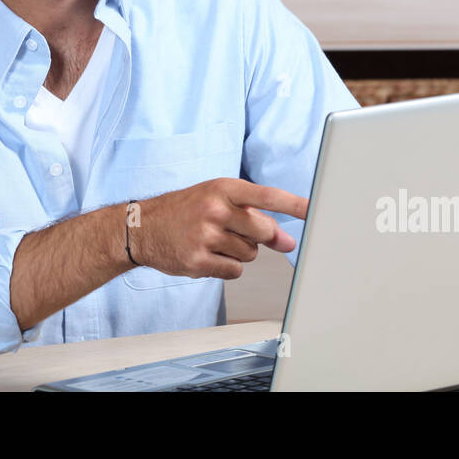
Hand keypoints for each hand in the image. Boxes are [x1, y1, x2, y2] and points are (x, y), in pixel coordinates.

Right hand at [127, 178, 307, 279]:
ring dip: (239, 251)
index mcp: (222, 188)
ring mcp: (205, 236)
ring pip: (250, 254)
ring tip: (213, 240)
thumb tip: (287, 241)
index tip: (316, 211)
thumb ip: (253, 215)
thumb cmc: (184, 210)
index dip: (295, 205)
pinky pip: (234, 271)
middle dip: (260, 236)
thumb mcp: (216, 199)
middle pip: (263, 231)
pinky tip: (207, 254)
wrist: (142, 228)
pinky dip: (227, 267)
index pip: (267, 196)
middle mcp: (214, 209)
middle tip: (236, 231)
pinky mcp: (198, 260)